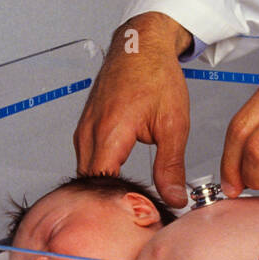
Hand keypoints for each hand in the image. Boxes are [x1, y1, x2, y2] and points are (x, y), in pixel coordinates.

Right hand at [73, 12, 192, 205]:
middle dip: (111, 200)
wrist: (141, 45)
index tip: (140, 214)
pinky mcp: (86, 126)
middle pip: (90, 183)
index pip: (102, 185)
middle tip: (137, 212)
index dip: (118, 204)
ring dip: (106, 186)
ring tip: (130, 197)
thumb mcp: (173, 124)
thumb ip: (171, 166)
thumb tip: (174, 198)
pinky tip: (122, 177)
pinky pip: (88, 158)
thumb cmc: (156, 76)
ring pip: (87, 172)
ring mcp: (84, 129)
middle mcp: (90, 132)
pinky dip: (103, 171)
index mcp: (110, 132)